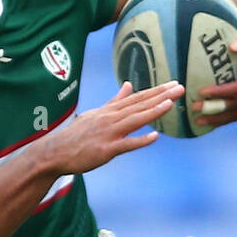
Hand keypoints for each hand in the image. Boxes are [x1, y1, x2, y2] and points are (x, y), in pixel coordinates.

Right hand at [43, 80, 184, 174]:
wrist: (55, 152)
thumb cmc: (76, 135)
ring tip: (171, 103)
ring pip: (134, 120)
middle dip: (161, 96)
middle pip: (139, 105)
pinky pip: (126, 144)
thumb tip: (128, 85)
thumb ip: (115, 101)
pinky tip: (154, 136)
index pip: (137, 97)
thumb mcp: (96, 113)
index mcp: (110, 110)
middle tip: (180, 87)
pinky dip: (140, 140)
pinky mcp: (105, 150)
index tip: (173, 84)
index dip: (156, 90)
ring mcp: (108, 133)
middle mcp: (110, 118)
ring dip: (153, 111)